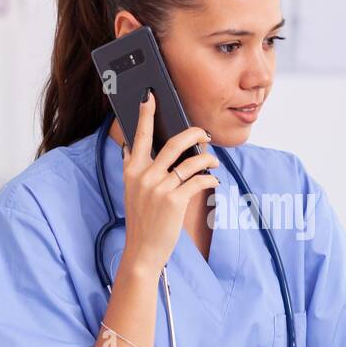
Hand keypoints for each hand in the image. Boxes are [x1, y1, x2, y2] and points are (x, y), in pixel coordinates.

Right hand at [119, 89, 218, 274]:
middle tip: (205, 134)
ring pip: (190, 161)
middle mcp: (143, 175)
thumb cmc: (142, 220)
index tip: (149, 96)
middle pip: (174, 143)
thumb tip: (132, 146)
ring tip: (213, 162)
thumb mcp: (131, 190)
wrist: (142, 250)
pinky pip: (198, 181)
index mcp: (131, 170)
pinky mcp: (174, 201)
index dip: (144, 115)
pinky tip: (212, 181)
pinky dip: (208, 179)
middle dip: (194, 134)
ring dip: (207, 159)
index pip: (138, 136)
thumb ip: (133, 168)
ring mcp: (158, 188)